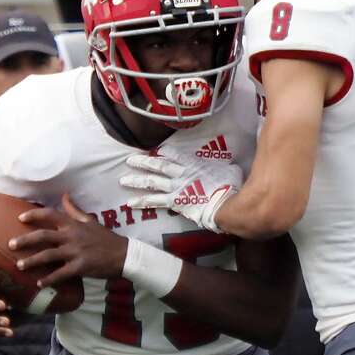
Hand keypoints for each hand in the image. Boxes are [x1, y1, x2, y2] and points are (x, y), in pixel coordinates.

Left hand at [9, 194, 126, 285]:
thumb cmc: (106, 238)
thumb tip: (64, 196)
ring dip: (32, 261)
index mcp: (74, 225)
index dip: (34, 215)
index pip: (50, 215)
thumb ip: (74, 210)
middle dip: (25, 240)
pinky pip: (60, 274)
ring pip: (48, 255)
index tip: (20, 218)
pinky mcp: (81, 267)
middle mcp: (72, 237)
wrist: (124, 255)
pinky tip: (39, 284)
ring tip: (19, 265)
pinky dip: (49, 279)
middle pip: (43, 236)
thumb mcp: (91, 221)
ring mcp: (76, 252)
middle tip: (10, 245)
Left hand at [119, 150, 241, 232]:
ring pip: (152, 181)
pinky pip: (154, 201)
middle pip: (158, 165)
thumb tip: (231, 167)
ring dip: (136, 180)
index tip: (158, 151)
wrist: (224, 201)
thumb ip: (226, 167)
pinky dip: (142, 201)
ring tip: (123, 180)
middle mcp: (181, 172)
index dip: (165, 152)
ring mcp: (175, 186)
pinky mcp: (174, 201)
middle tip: (129, 160)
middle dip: (143, 162)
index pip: (175, 155)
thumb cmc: (230, 185)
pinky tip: (130, 203)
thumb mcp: (230, 169)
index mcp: (194, 163)